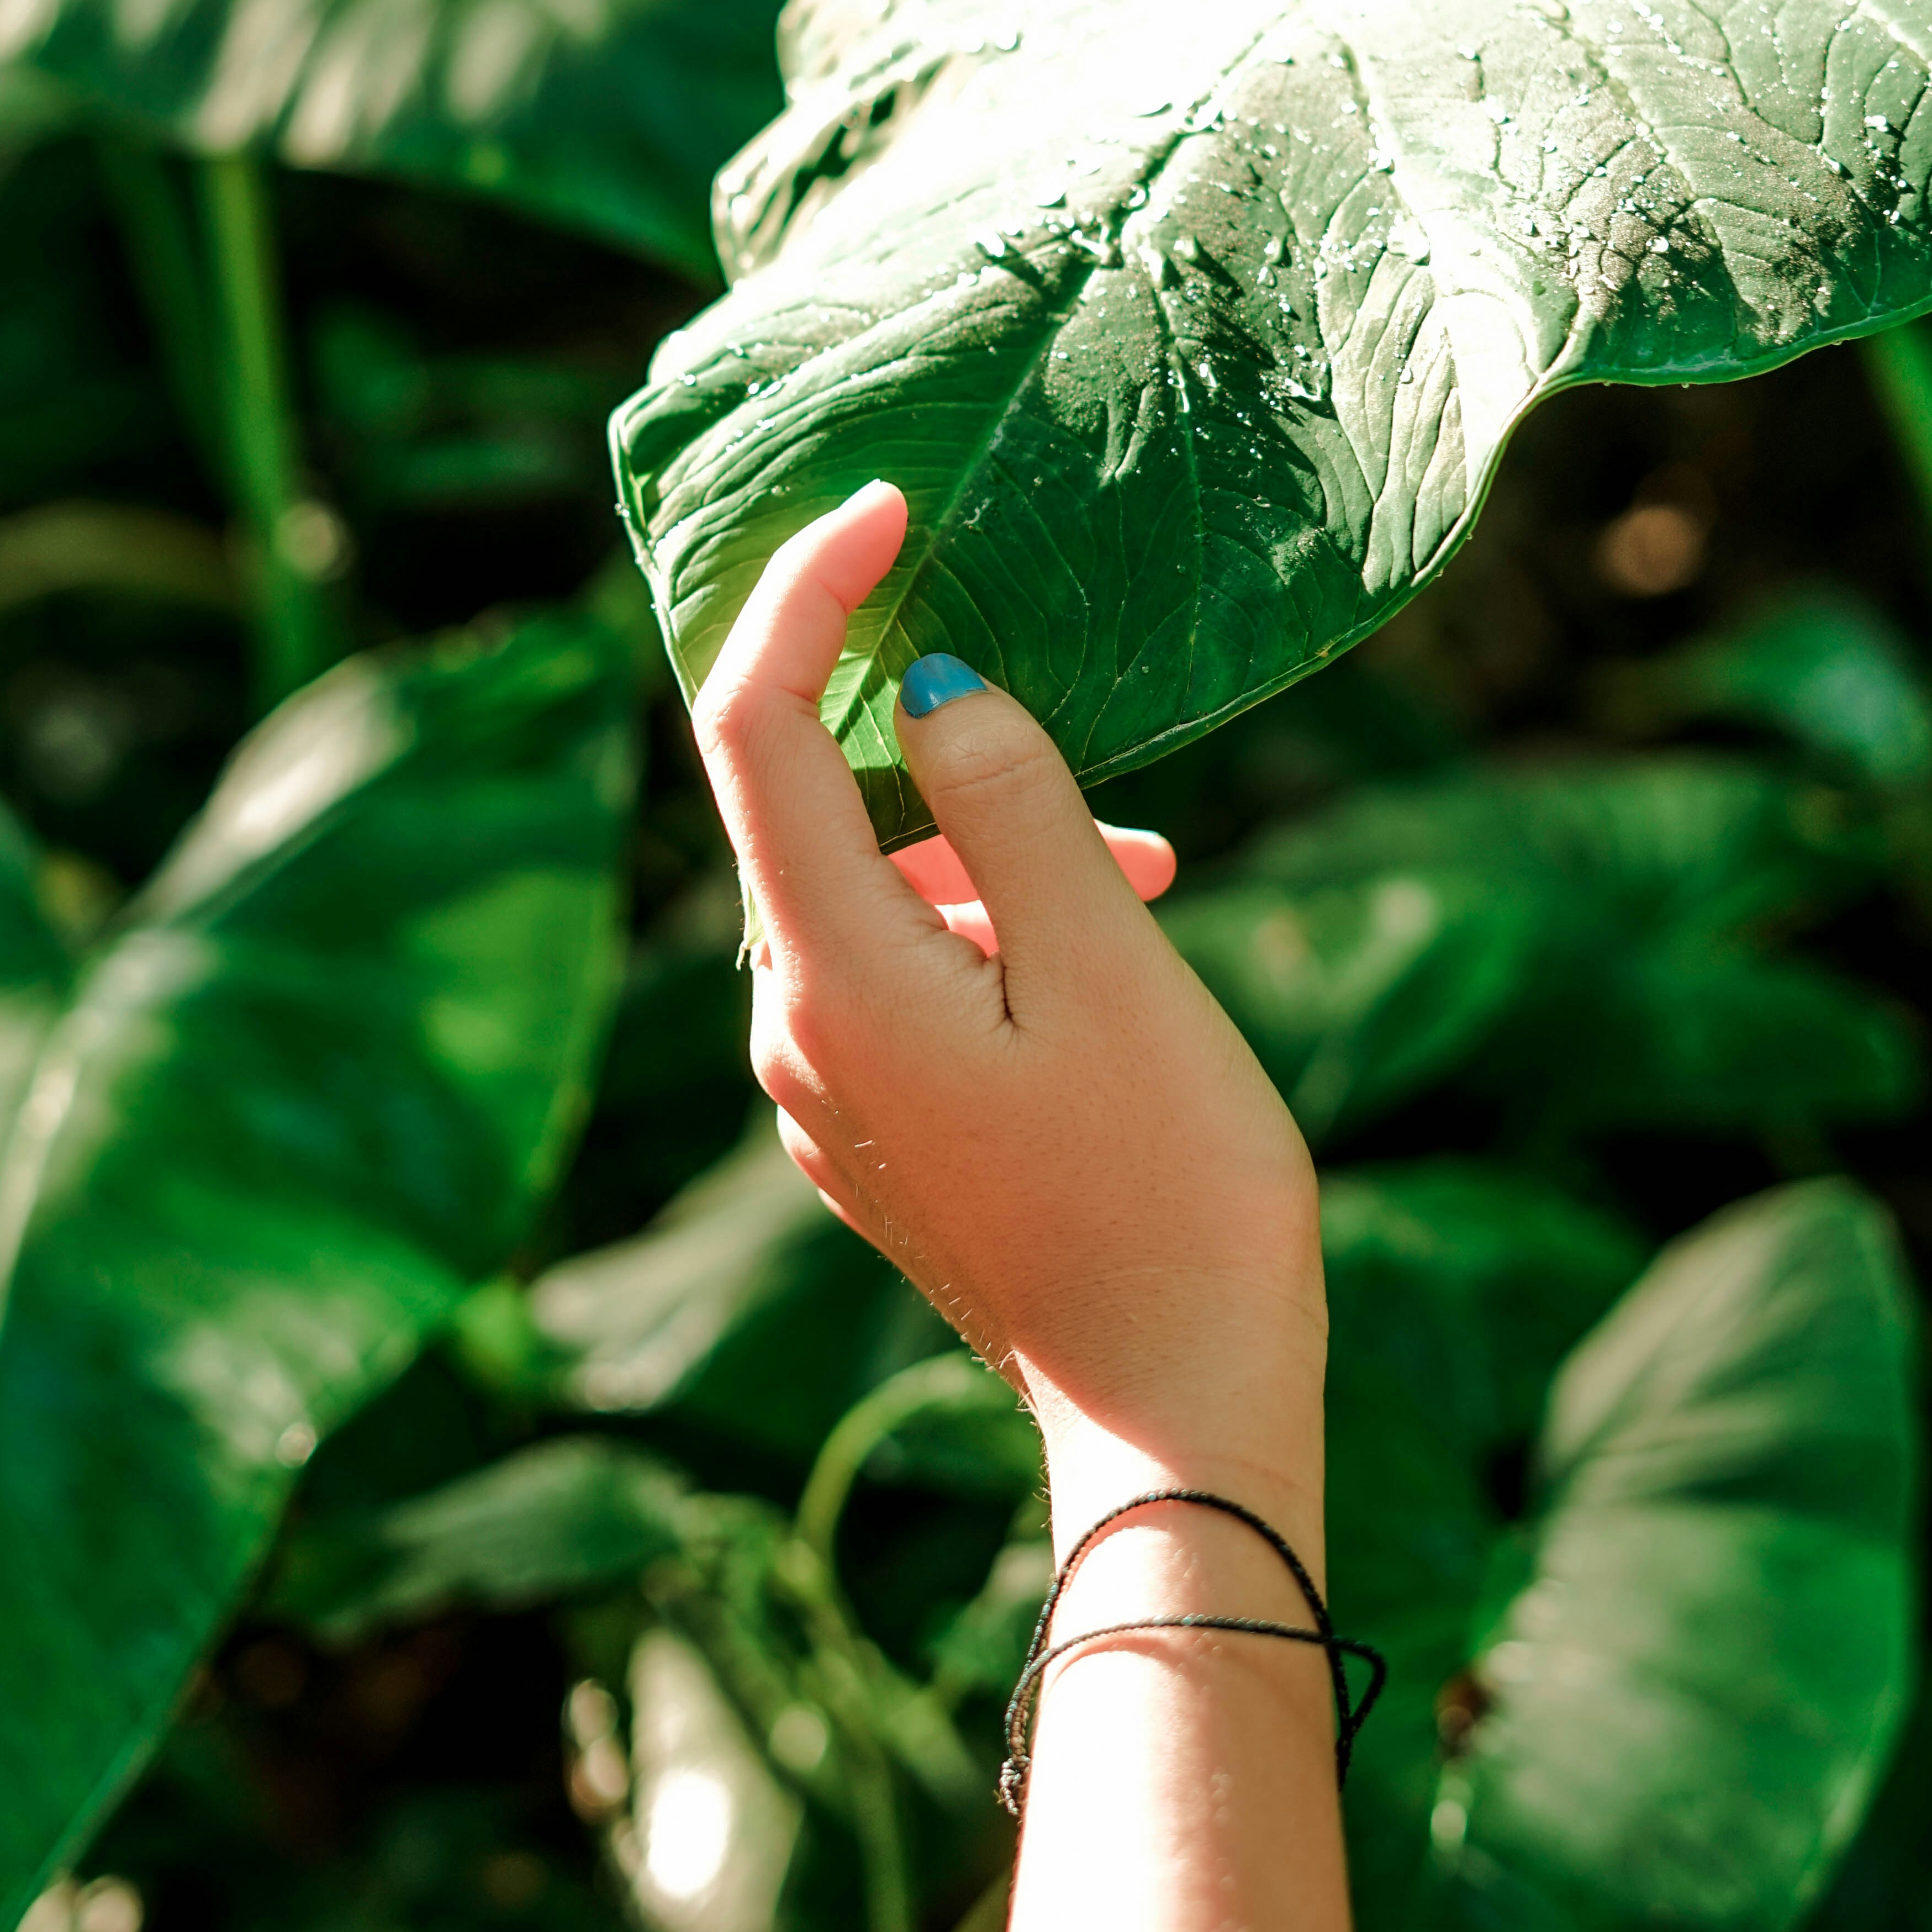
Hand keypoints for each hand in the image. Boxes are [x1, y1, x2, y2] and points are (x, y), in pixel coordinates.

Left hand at [690, 480, 1327, 1550]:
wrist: (1180, 1425)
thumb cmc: (1171, 1194)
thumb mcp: (1109, 965)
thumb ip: (1011, 801)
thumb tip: (921, 678)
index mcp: (828, 979)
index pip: (751, 729)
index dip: (802, 594)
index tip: (888, 506)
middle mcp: (793, 1031)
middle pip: (802, 805)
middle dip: (929, 728)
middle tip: (1074, 720)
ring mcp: (827, 1093)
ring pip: (872, 889)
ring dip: (992, 840)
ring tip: (1150, 871)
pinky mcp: (878, 1132)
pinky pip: (900, 968)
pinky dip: (991, 919)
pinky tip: (1110, 943)